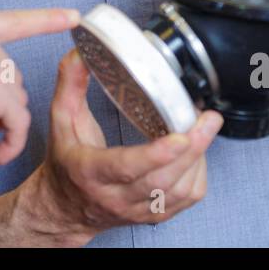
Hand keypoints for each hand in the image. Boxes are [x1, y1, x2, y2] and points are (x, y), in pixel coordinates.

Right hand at [20, 50, 220, 243]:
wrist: (64, 207)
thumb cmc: (65, 164)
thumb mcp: (60, 120)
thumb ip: (70, 84)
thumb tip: (80, 54)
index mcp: (90, 171)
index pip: (126, 167)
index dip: (155, 155)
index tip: (180, 137)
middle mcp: (115, 196)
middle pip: (161, 180)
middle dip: (192, 149)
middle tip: (208, 120)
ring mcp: (136, 209)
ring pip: (179, 191)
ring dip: (198, 159)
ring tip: (203, 129)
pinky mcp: (153, 215)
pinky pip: (186, 199)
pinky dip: (198, 173)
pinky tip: (196, 152)